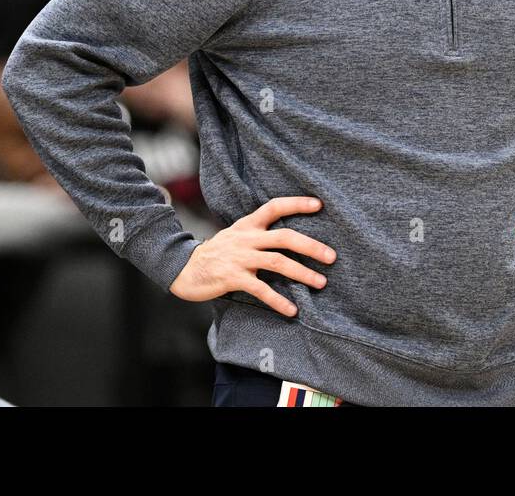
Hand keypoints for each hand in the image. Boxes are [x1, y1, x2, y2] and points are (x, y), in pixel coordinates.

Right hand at [168, 196, 335, 314]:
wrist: (182, 268)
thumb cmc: (216, 253)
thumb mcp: (236, 235)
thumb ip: (258, 233)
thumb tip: (290, 237)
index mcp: (248, 224)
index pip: (274, 206)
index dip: (296, 204)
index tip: (319, 204)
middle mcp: (246, 238)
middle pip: (284, 237)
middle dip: (311, 246)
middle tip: (331, 257)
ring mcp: (239, 257)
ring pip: (277, 262)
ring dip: (302, 273)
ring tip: (320, 283)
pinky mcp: (232, 278)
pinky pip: (260, 289)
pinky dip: (278, 301)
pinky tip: (292, 310)